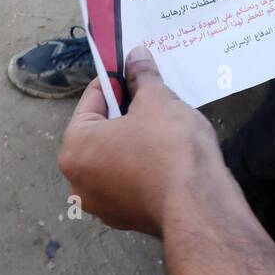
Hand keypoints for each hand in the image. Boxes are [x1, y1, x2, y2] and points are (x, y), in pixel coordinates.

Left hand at [58, 46, 221, 235]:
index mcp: (75, 148)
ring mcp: (103, 204)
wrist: (199, 204)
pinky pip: (132, 180)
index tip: (135, 70)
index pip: (93, 99)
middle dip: (127, 112)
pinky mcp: (128, 218)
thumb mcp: (157, 99)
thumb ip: (142, 76)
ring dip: (136, 140)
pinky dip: (145, 166)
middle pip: (102, 131)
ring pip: (117, 157)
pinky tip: (169, 156)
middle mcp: (79, 181)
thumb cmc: (169, 146)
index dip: (117, 80)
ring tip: (165, 125)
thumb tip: (136, 56)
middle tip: (154, 97)